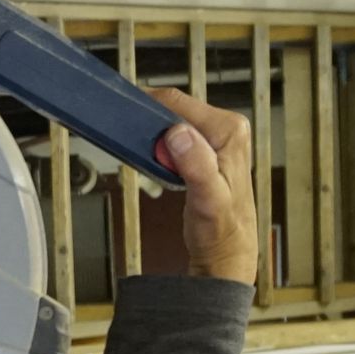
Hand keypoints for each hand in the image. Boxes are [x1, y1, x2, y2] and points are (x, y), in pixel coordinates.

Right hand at [149, 87, 257, 283]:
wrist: (225, 251)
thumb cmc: (222, 230)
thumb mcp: (208, 198)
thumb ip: (196, 164)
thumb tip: (177, 133)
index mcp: (230, 130)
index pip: (178, 102)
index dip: (147, 106)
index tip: (125, 114)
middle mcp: (227, 128)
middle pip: (174, 109)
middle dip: (151, 125)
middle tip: (136, 145)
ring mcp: (216, 138)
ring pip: (171, 122)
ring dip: (153, 138)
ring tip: (148, 158)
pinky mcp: (205, 149)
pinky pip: (174, 137)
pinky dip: (159, 147)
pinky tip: (158, 163)